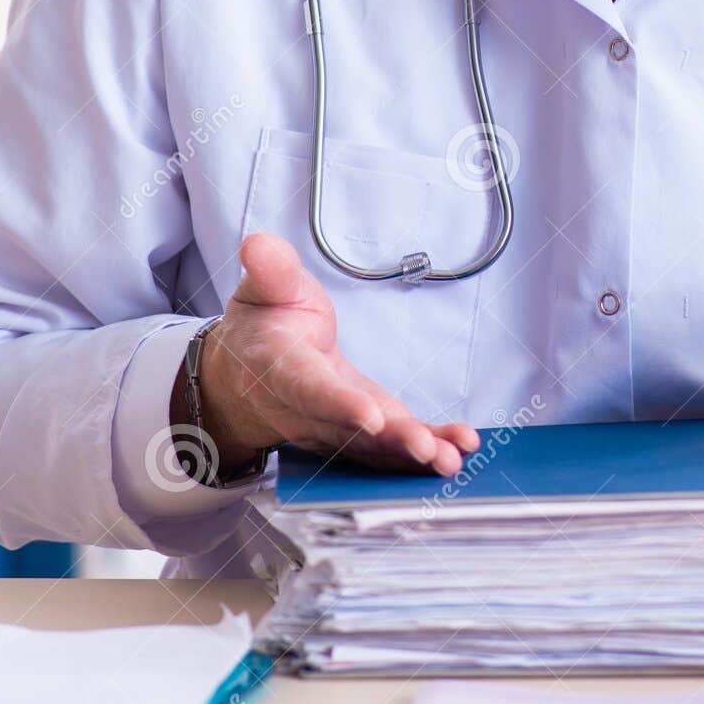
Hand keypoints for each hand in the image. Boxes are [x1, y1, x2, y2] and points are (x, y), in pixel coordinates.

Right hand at [169, 232, 479, 479]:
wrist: (247, 372)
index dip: (338, 404)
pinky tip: (456, 449)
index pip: (308, 389)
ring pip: (372, 448)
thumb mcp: (264, 289)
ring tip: (450, 458)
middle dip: (389, 439)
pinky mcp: (359, 432)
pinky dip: (425, 449)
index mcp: (279, 370)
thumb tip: (258, 245)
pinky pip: (389, 447)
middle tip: (426, 447)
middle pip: (347, 430)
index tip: (370, 415)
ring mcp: (333, 428)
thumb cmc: (264, 326)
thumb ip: (270, 269)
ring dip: (413, 454)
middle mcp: (305, 410)